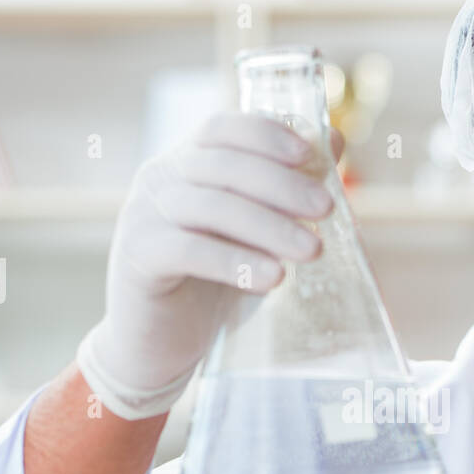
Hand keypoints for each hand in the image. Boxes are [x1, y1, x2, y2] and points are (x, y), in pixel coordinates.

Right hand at [77, 111, 345, 418]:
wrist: (156, 344)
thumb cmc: (209, 283)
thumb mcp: (251, 234)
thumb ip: (284, 191)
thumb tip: (334, 143)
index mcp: (185, 164)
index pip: (221, 129)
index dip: (264, 133)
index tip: (309, 154)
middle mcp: (160, 180)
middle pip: (223, 164)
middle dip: (281, 185)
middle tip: (325, 209)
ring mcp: (143, 216)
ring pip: (211, 207)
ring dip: (269, 226)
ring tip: (313, 251)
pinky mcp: (139, 258)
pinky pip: (190, 250)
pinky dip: (236, 262)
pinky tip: (273, 278)